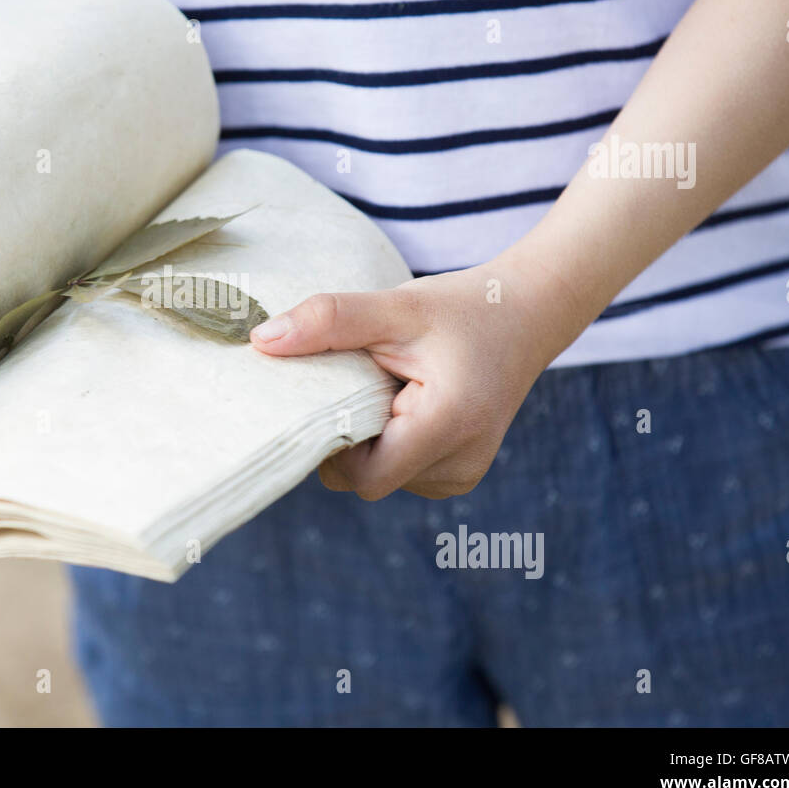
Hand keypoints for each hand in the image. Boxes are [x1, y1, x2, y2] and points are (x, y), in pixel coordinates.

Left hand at [250, 261, 573, 500]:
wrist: (526, 315)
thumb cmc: (460, 309)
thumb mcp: (393, 307)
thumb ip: (328, 321)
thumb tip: (261, 341)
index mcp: (449, 426)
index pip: (363, 475)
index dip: (334, 441)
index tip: (333, 393)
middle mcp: (461, 464)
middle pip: (366, 480)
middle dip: (349, 438)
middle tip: (362, 382)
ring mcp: (463, 476)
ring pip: (380, 479)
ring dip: (370, 440)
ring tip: (392, 387)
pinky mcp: (458, 474)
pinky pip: (399, 472)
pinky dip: (389, 443)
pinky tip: (405, 404)